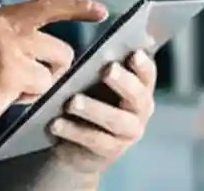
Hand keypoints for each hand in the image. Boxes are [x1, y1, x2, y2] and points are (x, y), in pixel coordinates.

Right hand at [0, 0, 107, 137]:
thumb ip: (19, 42)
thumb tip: (56, 53)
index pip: (46, 6)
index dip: (75, 7)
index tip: (99, 9)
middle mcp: (4, 26)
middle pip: (61, 47)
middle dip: (53, 71)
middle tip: (29, 82)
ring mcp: (8, 46)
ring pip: (55, 68)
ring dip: (41, 84)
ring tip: (9, 88)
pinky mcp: (11, 70)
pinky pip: (43, 86)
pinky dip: (30, 97)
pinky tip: (5, 96)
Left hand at [48, 48, 157, 177]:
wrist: (76, 145)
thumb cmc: (88, 100)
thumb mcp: (93, 82)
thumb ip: (96, 67)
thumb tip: (92, 50)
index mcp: (139, 88)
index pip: (147, 75)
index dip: (143, 65)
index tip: (134, 53)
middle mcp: (139, 111)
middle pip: (137, 97)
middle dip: (123, 82)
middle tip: (107, 70)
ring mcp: (126, 134)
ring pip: (116, 120)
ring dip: (94, 109)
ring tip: (73, 101)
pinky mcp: (109, 152)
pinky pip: (94, 140)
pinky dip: (74, 131)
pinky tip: (56, 123)